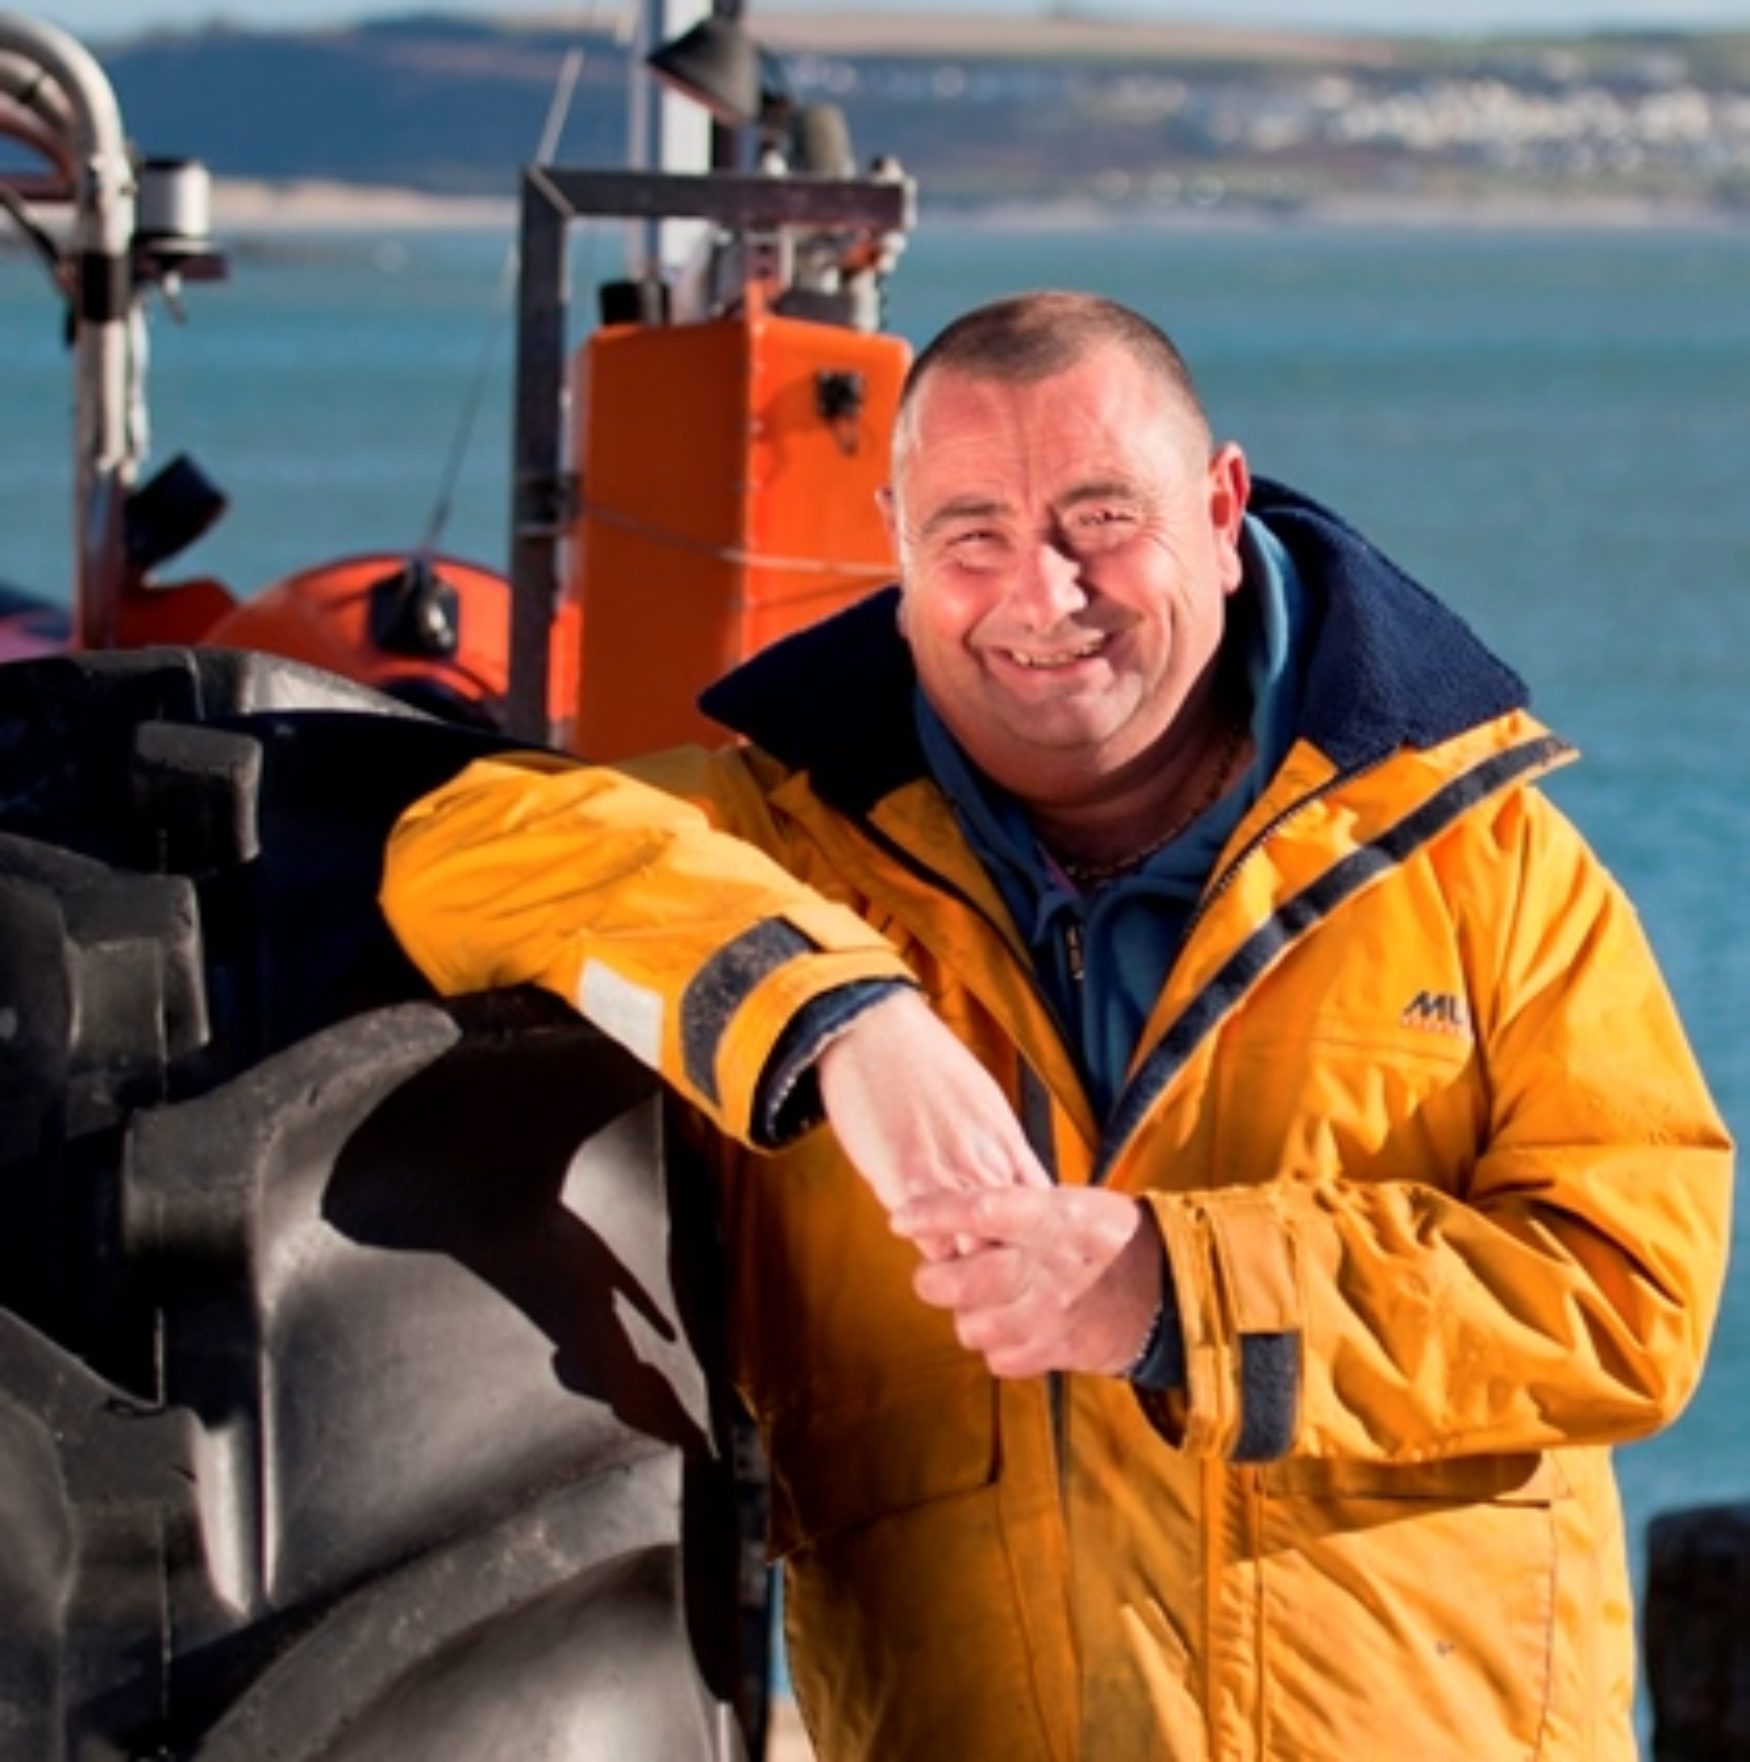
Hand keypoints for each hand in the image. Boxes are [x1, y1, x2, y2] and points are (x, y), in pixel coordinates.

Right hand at [817, 990, 1051, 1256]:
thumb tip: (1002, 1176)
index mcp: (1008, 1140)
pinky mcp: (905, 1181)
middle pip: (1014, 1238)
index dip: (1030, 1236)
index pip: (1042, 1210)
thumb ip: (995, 1144)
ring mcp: (948, 1174)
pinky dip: (927, 1246)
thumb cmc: (921, 1058)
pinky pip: (930, 1239)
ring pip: (975, 1249)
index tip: (1016, 1246)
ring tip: (952, 1262)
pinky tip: (920, 1234)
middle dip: (1002, 1259)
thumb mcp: (981, 1100)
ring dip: (964, 1261)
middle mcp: (986, 1161)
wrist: (873, 1029)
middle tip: (985, 1268)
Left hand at [891, 1187, 1163, 1378]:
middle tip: (933, 1272)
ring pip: (973, 1326)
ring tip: (981, 1300)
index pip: (983, 1211)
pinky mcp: (1056, 1353)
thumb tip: (947, 1209)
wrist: (1167, 1289)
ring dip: (966, 1315)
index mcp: (1052, 1218)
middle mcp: (1048, 1268)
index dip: (936, 1214)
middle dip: (934, 1280)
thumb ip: (1012, 1208)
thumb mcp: (1068, 1202)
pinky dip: (995, 1346)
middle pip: (963, 1283)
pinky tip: (1009, 1325)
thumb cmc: (1105, 1236)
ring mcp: (1051, 1317)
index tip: (900, 1218)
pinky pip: (999, 1359)